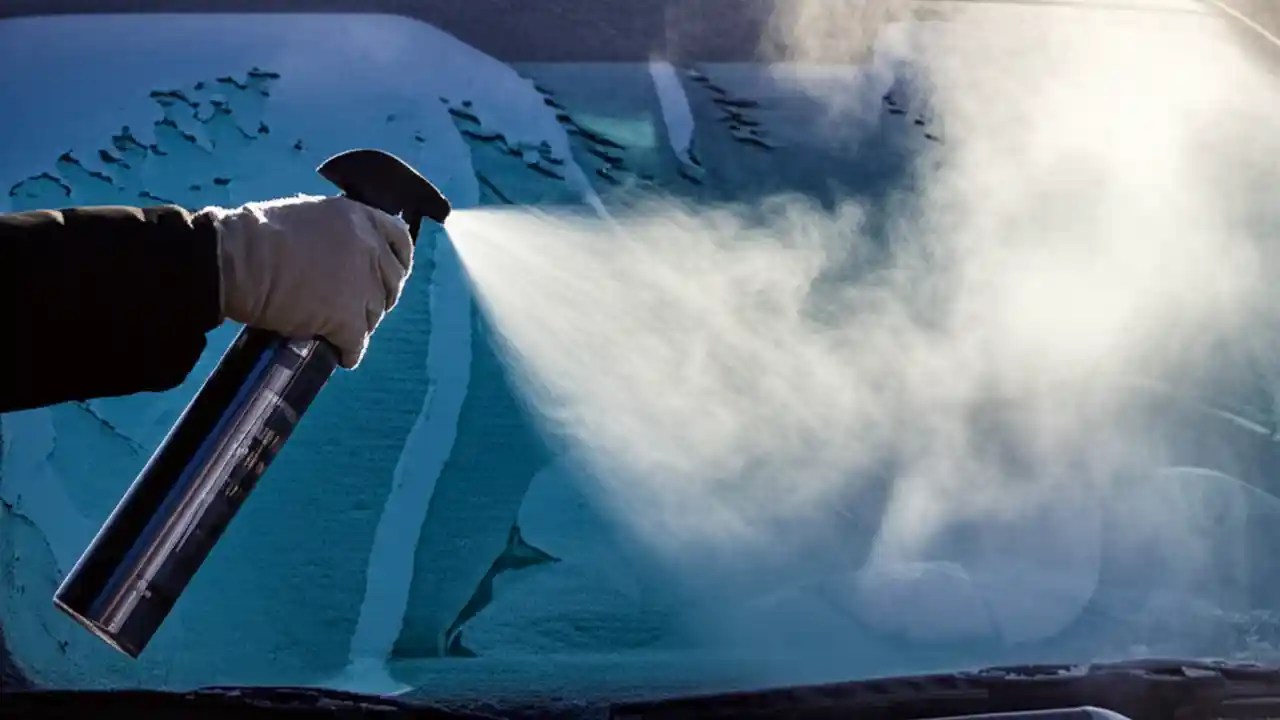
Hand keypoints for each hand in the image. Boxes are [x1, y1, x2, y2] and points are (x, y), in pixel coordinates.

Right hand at [204, 194, 412, 368]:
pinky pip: (357, 343)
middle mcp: (369, 249)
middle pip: (391, 282)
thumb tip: (341, 251)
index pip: (401, 240)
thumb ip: (337, 232)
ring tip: (343, 330)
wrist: (238, 260)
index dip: (398, 261)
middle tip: (361, 307)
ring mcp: (362, 285)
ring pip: (374, 314)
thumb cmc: (258, 235)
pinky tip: (343, 356)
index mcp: (360, 218)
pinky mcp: (346, 319)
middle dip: (378, 296)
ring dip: (361, 324)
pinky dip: (350, 352)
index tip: (391, 273)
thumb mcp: (310, 216)